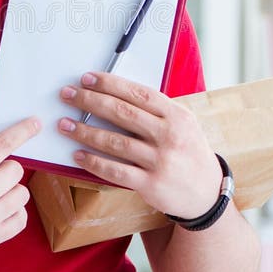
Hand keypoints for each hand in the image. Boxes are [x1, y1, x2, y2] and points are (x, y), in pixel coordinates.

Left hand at [57, 73, 220, 218]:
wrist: (208, 193)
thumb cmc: (188, 151)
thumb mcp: (183, 125)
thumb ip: (156, 111)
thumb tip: (115, 93)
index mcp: (176, 116)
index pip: (138, 93)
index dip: (110, 84)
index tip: (86, 78)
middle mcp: (169, 136)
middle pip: (122, 113)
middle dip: (90, 101)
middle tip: (67, 95)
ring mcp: (161, 161)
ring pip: (115, 142)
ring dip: (85, 132)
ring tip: (64, 124)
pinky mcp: (151, 185)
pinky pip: (116, 171)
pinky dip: (94, 162)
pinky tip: (78, 155)